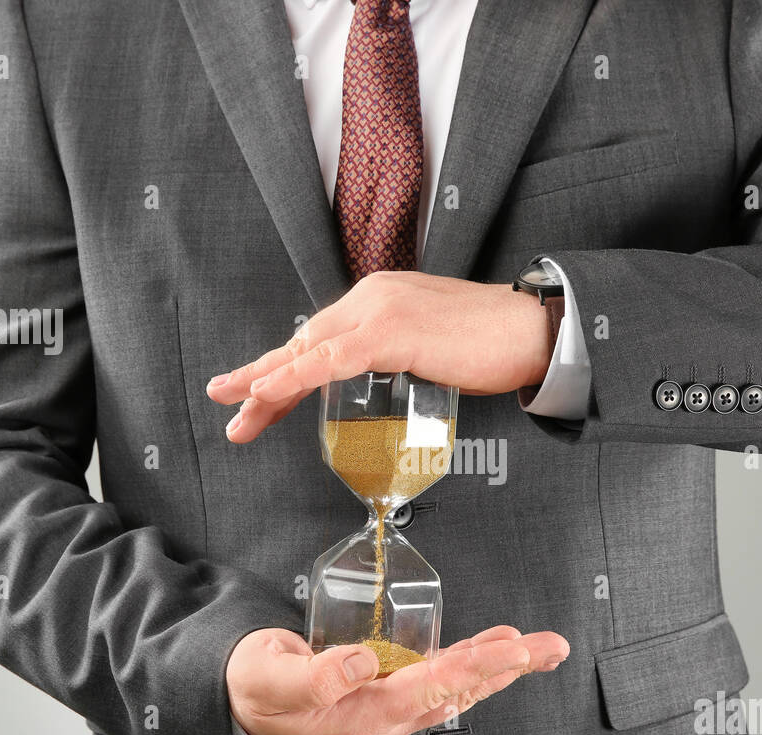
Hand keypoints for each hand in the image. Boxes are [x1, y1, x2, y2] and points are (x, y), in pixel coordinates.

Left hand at [206, 272, 552, 442]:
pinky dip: (294, 378)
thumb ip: (398, 359)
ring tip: (236, 412)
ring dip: (266, 382)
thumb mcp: (430, 349)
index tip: (257, 397)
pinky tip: (268, 394)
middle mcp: (371, 296)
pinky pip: (330, 361)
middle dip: (262, 378)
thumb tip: (381, 387)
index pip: (318, 337)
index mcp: (378, 297)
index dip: (283, 369)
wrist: (534, 330)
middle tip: (228, 407)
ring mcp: (379, 311)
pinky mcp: (391, 332)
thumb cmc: (492, 345)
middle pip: (303, 342)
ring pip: (307, 350)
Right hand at [227, 625, 569, 734]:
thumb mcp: (273, 682)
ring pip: (458, 685)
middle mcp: (389, 716)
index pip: (433, 688)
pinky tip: (496, 649)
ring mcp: (392, 705)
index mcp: (365, 717)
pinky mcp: (389, 690)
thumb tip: (363, 661)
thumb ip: (315, 677)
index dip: (476, 666)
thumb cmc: (258, 690)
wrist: (245, 704)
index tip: (515, 650)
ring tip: (541, 646)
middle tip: (554, 648)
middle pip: (461, 689)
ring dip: (501, 665)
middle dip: (509, 668)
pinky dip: (473, 661)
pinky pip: (442, 677)